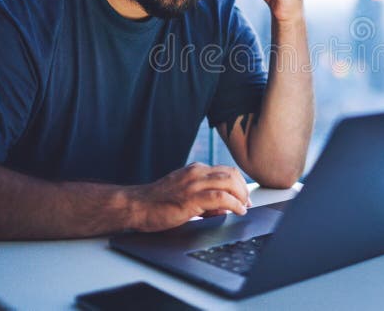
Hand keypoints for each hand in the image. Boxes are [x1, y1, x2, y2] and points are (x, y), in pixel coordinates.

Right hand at [128, 162, 251, 231]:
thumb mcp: (184, 194)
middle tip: (246, 203)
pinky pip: (221, 198)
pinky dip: (234, 204)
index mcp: (195, 170)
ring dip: (241, 196)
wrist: (136, 206)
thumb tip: (223, 208)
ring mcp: (194, 184)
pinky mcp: (191, 198)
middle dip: (243, 189)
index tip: (243, 196)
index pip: (225, 171)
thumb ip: (203, 198)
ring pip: (229, 182)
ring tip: (243, 208)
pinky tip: (237, 211)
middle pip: (231, 174)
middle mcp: (196, 173)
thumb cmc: (157, 203)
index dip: (239, 183)